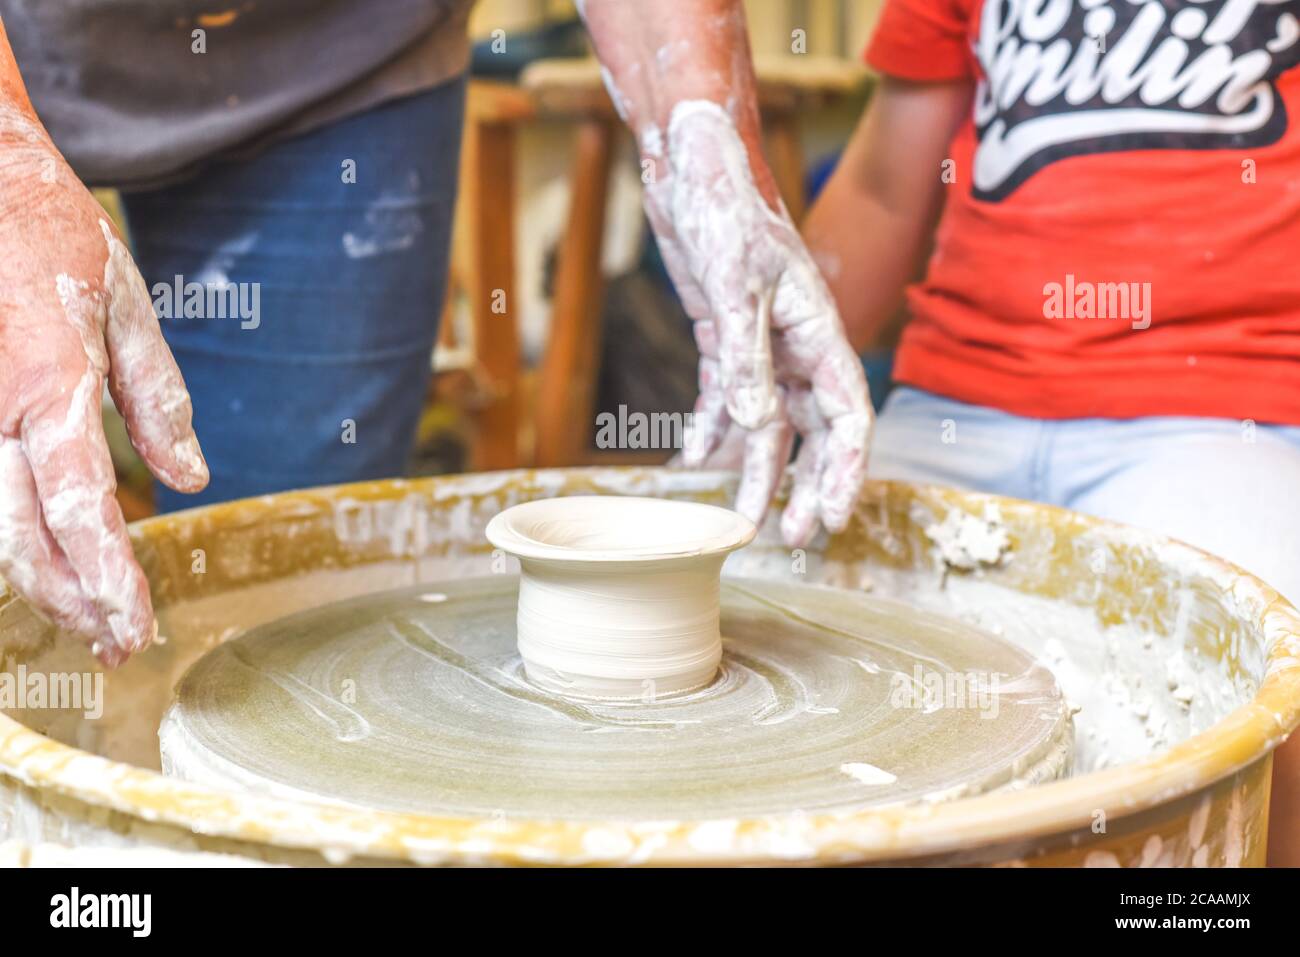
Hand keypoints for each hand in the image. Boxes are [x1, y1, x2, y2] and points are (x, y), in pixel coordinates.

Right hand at [0, 107, 207, 665]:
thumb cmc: (53, 232)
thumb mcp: (126, 305)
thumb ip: (157, 397)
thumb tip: (190, 479)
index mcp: (49, 381)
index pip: (80, 502)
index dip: (107, 573)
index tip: (134, 626)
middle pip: (24, 533)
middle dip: (72, 599)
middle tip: (120, 645)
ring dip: (43, 578)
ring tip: (90, 620)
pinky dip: (16, 531)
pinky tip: (47, 561)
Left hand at [643, 100, 872, 545]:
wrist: (695, 168)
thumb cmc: (726, 213)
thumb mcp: (734, 286)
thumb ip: (745, 359)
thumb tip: (754, 428)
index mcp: (819, 332)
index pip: (847, 415)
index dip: (844, 471)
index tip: (828, 518)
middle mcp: (797, 345)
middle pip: (812, 430)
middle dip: (803, 485)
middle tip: (788, 536)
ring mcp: (761, 343)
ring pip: (767, 422)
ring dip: (756, 469)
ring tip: (741, 518)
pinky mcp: (724, 336)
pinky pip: (722, 397)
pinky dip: (709, 429)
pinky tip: (692, 459)